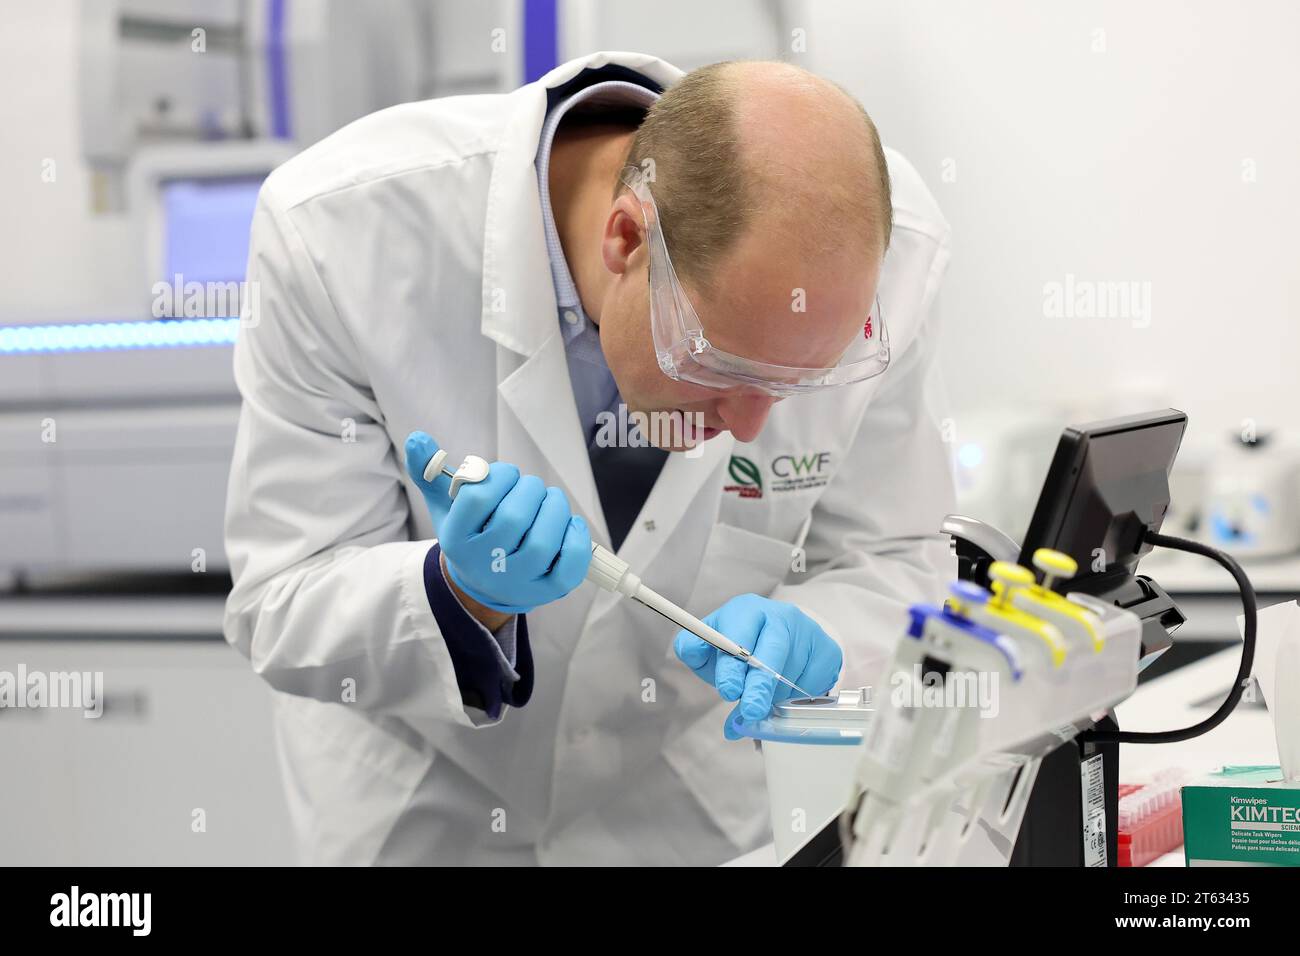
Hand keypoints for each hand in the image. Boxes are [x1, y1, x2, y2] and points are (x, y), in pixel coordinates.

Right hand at [405, 431, 591, 613]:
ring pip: (543, 541)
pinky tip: (569, 523)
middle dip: (529, 489)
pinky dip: (575, 537)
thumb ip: (430, 471)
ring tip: (550, 500)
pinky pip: (569, 566)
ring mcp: (517, 581)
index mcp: (457, 541)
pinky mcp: (548, 591)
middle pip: (514, 517)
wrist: (486, 582)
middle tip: (530, 486)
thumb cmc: (472, 534)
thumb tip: (417, 438)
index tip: (506, 474)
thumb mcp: (447, 506)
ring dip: (554, 507)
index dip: (499, 475)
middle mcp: (485, 564)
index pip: (478, 498)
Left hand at [673, 594, 841, 735]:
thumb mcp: (712, 644)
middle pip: (773, 652)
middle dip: (760, 685)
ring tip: (763, 700)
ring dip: (775, 697)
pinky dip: (798, 698)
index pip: (739, 637)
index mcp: (747, 610)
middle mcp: (781, 616)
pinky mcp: (828, 650)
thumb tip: (692, 650)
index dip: (732, 666)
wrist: (780, 635)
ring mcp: (809, 632)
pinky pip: (815, 683)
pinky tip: (786, 694)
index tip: (728, 690)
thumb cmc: (740, 644)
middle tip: (751, 710)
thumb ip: (694, 648)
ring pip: (792, 674)